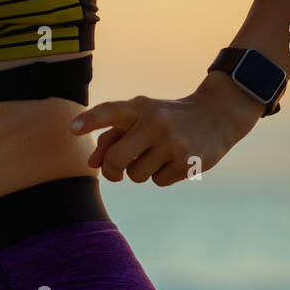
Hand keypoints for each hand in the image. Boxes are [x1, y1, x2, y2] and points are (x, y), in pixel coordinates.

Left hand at [70, 80, 263, 185]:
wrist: (218, 114)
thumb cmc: (167, 119)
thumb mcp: (142, 118)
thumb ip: (113, 136)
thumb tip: (92, 163)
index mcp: (139, 107)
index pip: (110, 112)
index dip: (90, 121)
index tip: (71, 129)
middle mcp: (155, 122)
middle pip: (116, 159)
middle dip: (111, 170)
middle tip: (116, 171)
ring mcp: (172, 142)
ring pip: (136, 175)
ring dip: (141, 171)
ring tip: (158, 155)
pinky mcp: (187, 161)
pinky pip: (158, 181)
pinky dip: (163, 176)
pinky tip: (176, 160)